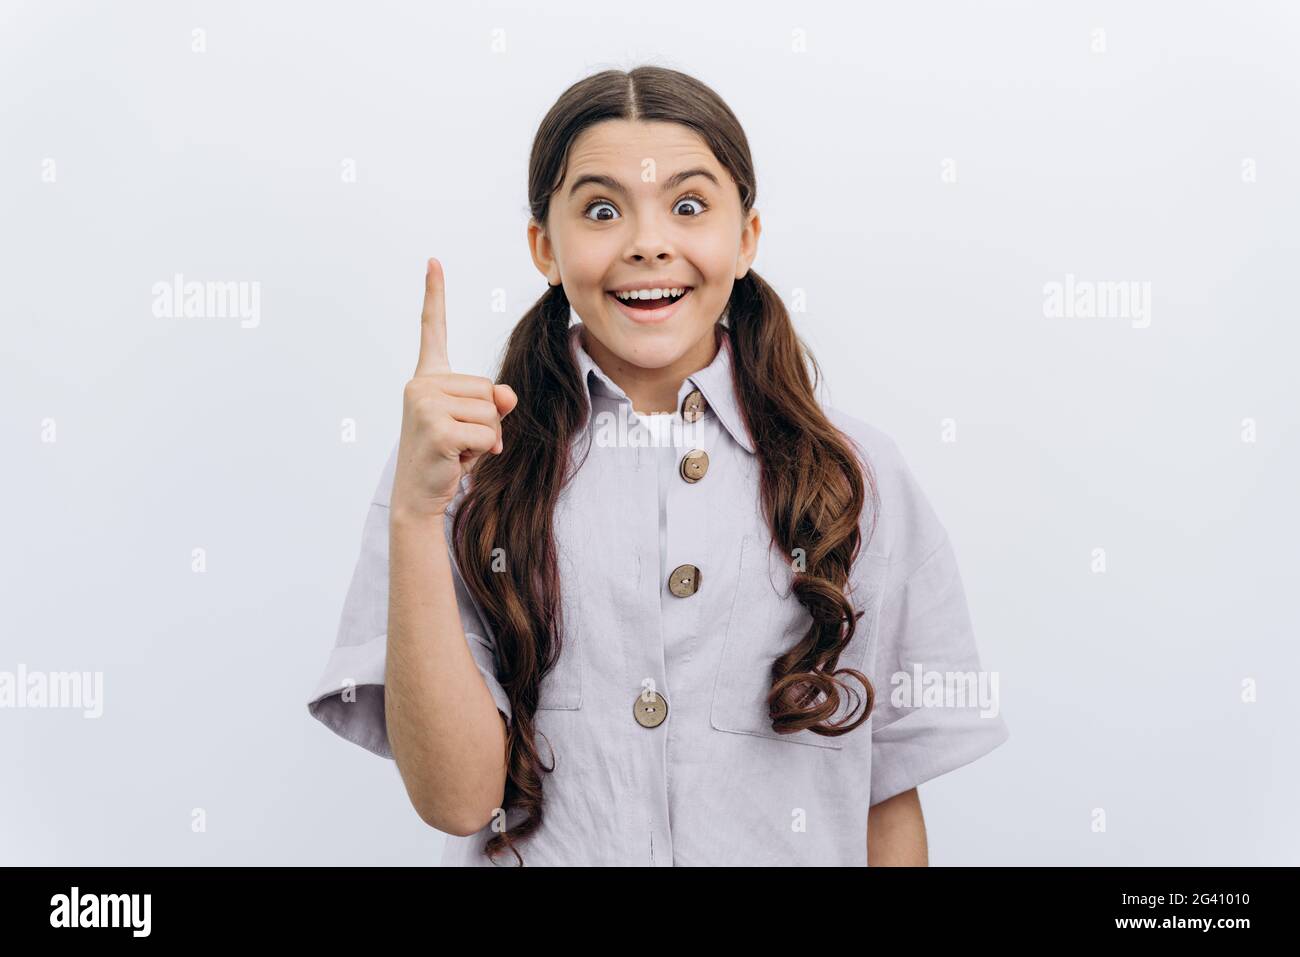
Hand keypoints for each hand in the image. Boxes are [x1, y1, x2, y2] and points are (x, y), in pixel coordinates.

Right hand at [390, 258, 517, 517]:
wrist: (420, 494)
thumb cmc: (448, 455)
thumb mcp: (475, 423)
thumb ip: (494, 402)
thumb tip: (506, 395)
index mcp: (428, 378)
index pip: (434, 330)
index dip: (435, 295)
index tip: (434, 262)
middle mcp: (421, 384)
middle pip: (488, 388)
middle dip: (487, 420)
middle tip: (460, 439)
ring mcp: (425, 404)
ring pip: (492, 411)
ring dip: (486, 438)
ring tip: (458, 449)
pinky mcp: (436, 427)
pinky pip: (487, 433)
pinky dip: (483, 451)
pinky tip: (458, 459)